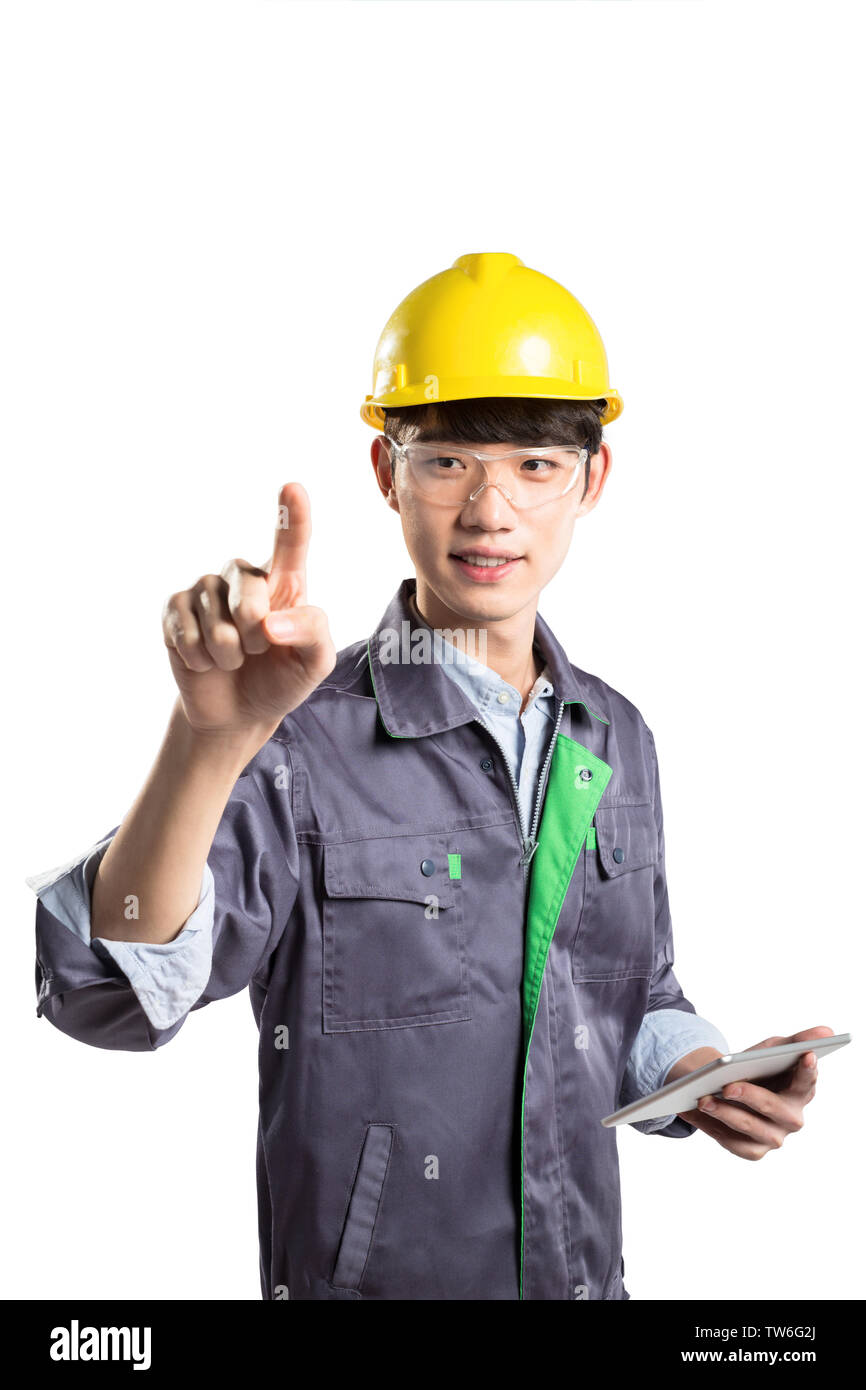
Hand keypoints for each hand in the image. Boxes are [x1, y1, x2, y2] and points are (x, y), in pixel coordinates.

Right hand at [162, 482, 335, 741]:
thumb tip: (271, 622)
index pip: (289, 542)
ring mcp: (205, 589)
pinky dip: (200, 660)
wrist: (238, 711)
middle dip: (257, 635)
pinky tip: (206, 661)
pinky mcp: (175, 609)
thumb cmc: (283, 678)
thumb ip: (311, 633)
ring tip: (233, 659)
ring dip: (228, 655)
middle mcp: (243, 575)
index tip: (293, 488)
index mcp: (284, 580)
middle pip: (250, 593)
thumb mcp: (315, 662)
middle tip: (259, 651)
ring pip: (217, 625)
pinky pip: (186, 636)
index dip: (292, 516)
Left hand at [673, 1025, 834, 1159]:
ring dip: (725, 1114)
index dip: (808, 1070)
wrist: (729, 1088)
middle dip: (750, 1096)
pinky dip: (710, 1126)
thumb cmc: (758, 1067)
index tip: (806, 1054)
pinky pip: (732, 1142)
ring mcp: (774, 1137)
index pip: (808, 1082)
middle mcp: (792, 1118)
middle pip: (774, 1109)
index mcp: (801, 1092)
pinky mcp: (753, 1151)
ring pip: (750, 1128)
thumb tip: (827, 1031)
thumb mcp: (772, 1050)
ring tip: (701, 1099)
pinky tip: (692, 1111)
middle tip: (726, 1087)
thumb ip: (795, 1041)